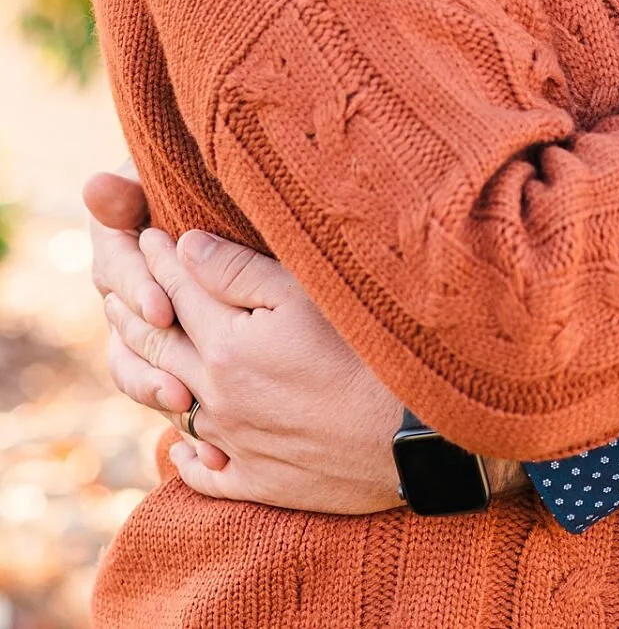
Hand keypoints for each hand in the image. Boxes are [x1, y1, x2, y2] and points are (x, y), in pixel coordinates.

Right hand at [86, 168, 199, 420]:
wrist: (247, 205)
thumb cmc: (211, 186)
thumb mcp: (181, 184)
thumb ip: (137, 189)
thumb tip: (94, 185)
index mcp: (126, 247)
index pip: (119, 273)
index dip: (137, 290)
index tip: (163, 306)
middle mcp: (131, 289)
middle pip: (126, 330)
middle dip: (149, 355)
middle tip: (180, 381)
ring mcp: (151, 323)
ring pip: (135, 364)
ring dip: (155, 387)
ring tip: (185, 405)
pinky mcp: (178, 348)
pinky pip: (164, 384)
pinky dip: (177, 406)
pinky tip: (203, 436)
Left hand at [105, 224, 405, 512]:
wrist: (407, 438)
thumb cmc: (367, 353)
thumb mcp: (308, 296)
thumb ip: (241, 271)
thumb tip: (186, 245)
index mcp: (226, 345)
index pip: (180, 290)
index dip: (163, 257)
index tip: (149, 233)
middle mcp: (216, 395)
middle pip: (160, 347)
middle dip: (135, 313)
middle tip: (116, 290)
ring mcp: (232, 443)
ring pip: (171, 409)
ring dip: (151, 376)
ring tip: (142, 354)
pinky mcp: (257, 480)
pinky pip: (202, 472)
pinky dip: (187, 456)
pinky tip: (185, 445)